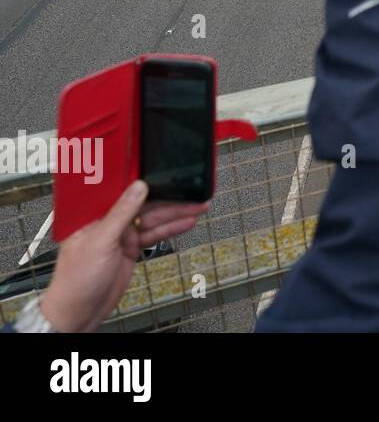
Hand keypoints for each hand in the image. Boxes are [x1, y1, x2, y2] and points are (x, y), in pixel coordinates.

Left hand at [40, 181, 209, 331]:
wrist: (80, 312)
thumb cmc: (75, 281)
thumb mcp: (100, 242)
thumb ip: (120, 214)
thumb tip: (138, 188)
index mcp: (92, 214)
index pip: (120, 189)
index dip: (143, 179)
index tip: (164, 171)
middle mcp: (108, 221)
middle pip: (144, 203)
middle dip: (169, 198)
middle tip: (191, 192)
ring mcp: (121, 235)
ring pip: (154, 219)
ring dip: (176, 213)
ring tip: (198, 206)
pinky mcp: (132, 248)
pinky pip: (155, 234)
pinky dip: (171, 229)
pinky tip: (186, 222)